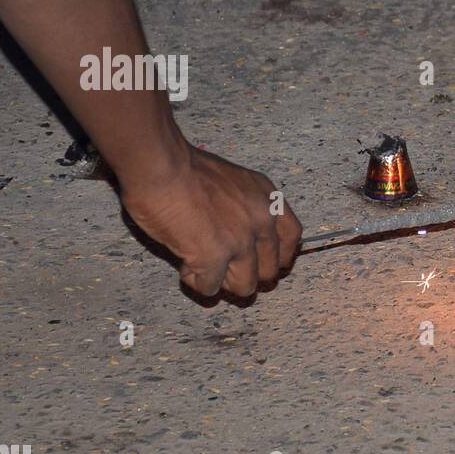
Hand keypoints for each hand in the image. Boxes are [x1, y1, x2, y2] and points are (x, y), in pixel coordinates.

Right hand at [119, 144, 301, 297]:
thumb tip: (241, 234)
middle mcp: (261, 221)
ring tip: (201, 266)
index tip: (262, 262)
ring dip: (223, 282)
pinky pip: (210, 288)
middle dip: (247, 274)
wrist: (161, 165)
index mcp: (268, 198)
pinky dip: (196, 282)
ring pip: (245, 286)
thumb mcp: (234, 180)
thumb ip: (246, 206)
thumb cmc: (185, 167)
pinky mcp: (214, 258)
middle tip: (223, 267)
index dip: (278, 256)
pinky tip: (184, 265)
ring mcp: (240, 242)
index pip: (292, 238)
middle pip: (270, 270)